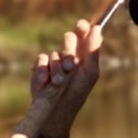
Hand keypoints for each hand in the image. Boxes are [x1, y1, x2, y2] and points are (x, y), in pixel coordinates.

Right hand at [21, 19, 101, 137]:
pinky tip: (45, 83)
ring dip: (57, 69)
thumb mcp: (89, 73)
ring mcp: (54, 62)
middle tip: (70, 66)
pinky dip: (43, 71)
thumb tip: (97, 27)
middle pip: (68, 38)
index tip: (81, 25)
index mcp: (84, 57)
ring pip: (54, 53)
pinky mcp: (40, 68)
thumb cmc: (76, 93)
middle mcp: (69, 57)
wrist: (55, 111)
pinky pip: (41, 59)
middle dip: (69, 50)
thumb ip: (93, 50)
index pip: (84, 35)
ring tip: (58, 83)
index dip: (83, 27)